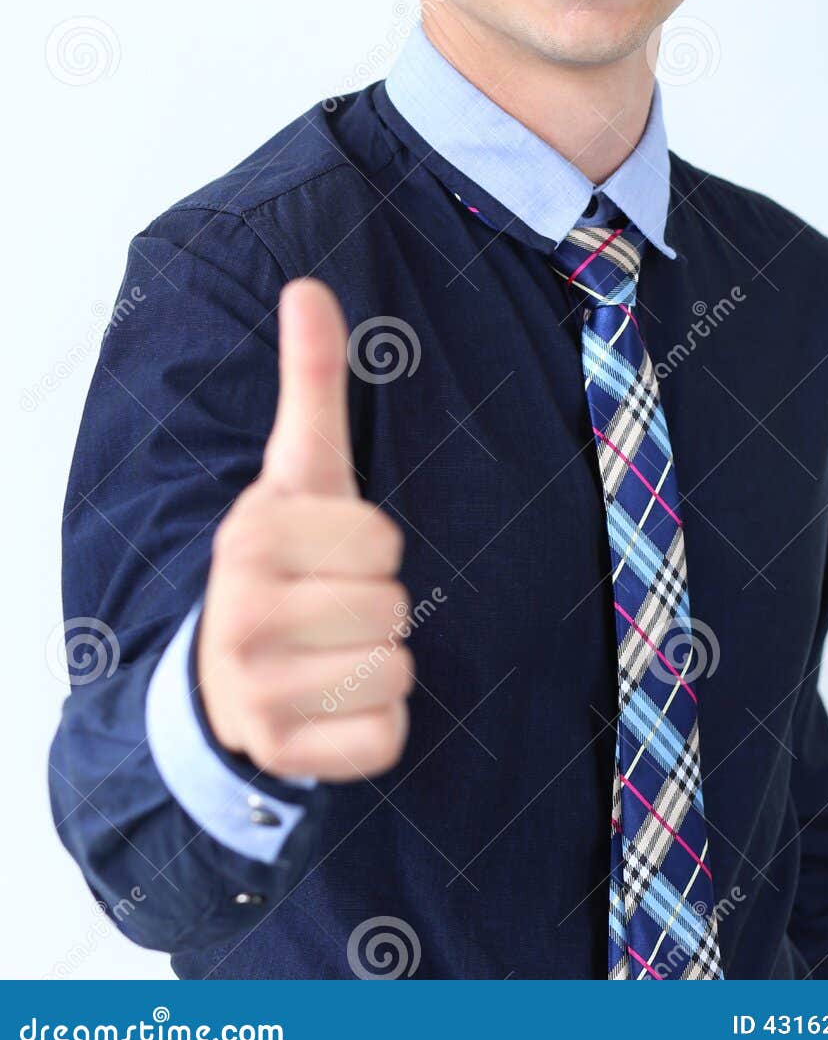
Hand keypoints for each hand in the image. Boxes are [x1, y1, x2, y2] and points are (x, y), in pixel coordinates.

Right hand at [197, 278, 411, 780]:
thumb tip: (308, 285)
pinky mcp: (286, 755)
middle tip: (325, 610)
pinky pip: (386, 736)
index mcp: (249, 537)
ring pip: (395, 668)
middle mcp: (241, 615)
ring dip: (377, 664)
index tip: (327, 554)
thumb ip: (310, 381)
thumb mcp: (297, 472)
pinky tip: (327, 707)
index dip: (370, 546)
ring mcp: (257, 693)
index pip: (381, 538)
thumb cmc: (282, 561)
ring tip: (325, 655)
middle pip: (392, 605)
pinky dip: (372, 727)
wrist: (219, 677)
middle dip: (375, 605)